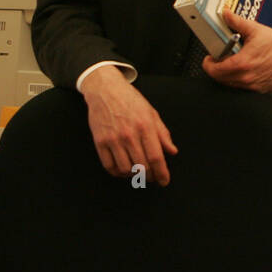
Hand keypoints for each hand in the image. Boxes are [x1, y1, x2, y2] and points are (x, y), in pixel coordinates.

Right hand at [80, 65, 177, 185]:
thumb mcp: (152, 113)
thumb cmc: (130, 100)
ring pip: (125, 169)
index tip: (164, 181)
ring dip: (133, 175)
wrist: (106, 90)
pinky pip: (109, 166)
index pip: (156, 157)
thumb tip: (172, 151)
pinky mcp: (100, 141)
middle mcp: (129, 134)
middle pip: (141, 166)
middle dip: (149, 176)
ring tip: (138, 171)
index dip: (161, 173)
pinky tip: (123, 169)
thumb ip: (163, 133)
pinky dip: (117, 173)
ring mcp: (113, 139)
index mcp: (145, 126)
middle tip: (152, 176)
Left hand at [202, 10, 271, 92]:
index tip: (209, 59)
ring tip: (232, 63)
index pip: (215, 70)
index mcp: (242, 63)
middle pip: (220, 78)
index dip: (208, 64)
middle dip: (216, 69)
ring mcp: (252, 85)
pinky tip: (244, 70)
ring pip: (230, 84)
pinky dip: (239, 79)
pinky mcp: (259, 89)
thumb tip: (226, 15)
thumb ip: (237, 22)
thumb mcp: (255, 30)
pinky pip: (242, 87)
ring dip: (227, 75)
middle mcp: (246, 77)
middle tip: (219, 60)